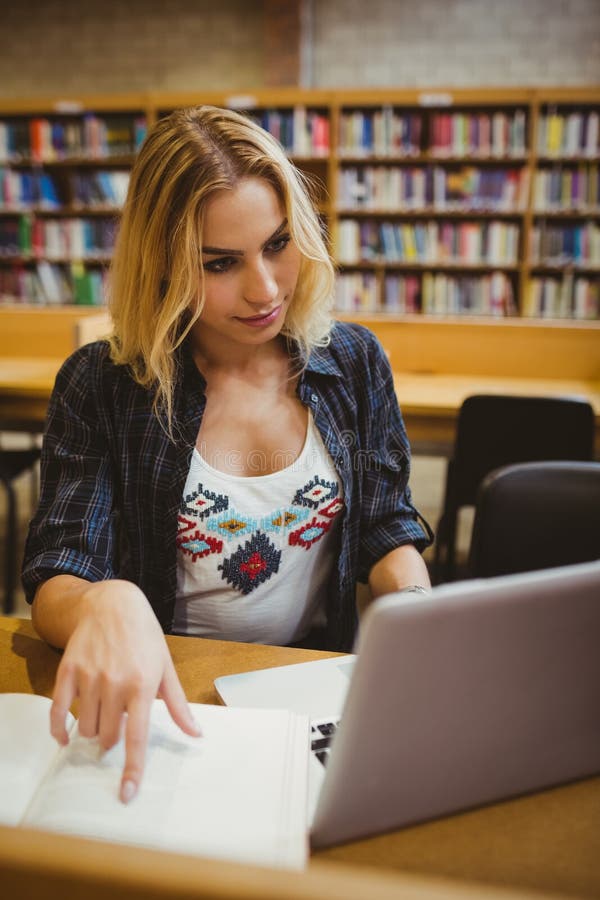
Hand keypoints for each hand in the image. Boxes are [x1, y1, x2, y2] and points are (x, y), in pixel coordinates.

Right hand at [48, 579, 200, 802]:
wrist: (113, 604)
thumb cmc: (144, 637)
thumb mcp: (166, 667)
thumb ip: (178, 705)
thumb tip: (196, 734)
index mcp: (142, 685)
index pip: (136, 737)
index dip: (132, 768)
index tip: (127, 793)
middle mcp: (114, 683)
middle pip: (107, 737)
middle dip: (113, 738)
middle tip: (119, 720)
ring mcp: (88, 677)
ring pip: (84, 728)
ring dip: (92, 730)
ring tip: (102, 711)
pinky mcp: (67, 671)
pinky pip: (57, 711)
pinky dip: (58, 729)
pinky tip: (64, 736)